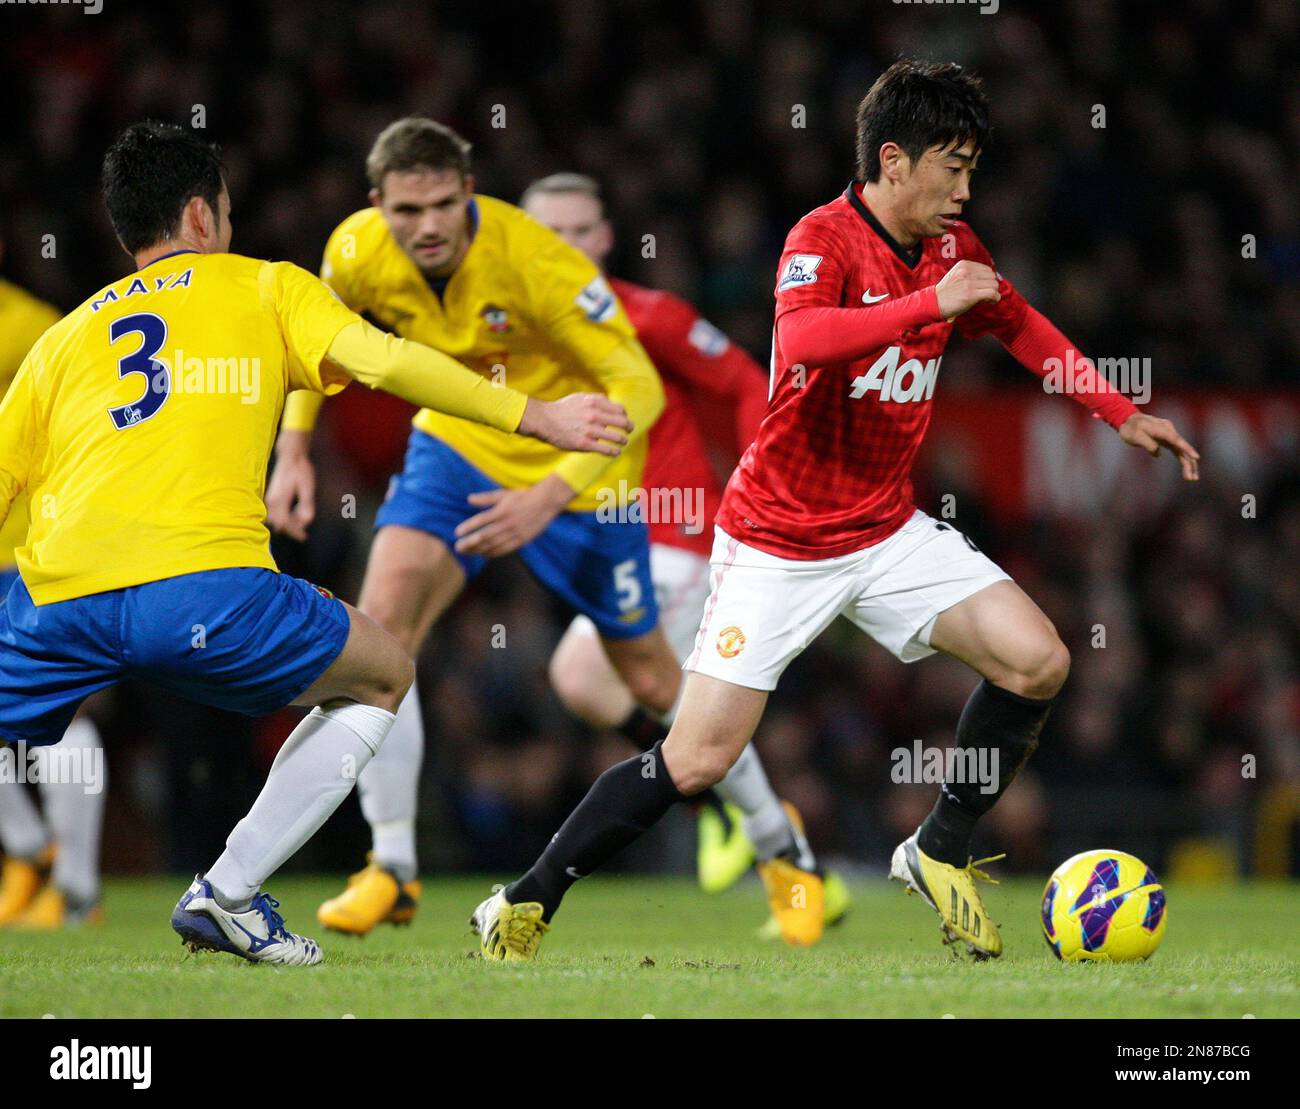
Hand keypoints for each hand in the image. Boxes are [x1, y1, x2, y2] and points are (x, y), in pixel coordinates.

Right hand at [265, 431, 316, 539]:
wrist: (290, 456)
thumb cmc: (301, 470)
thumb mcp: (308, 488)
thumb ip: (307, 506)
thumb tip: (305, 522)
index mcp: (279, 499)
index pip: (285, 523)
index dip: (294, 532)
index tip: (304, 537)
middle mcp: (271, 500)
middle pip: (279, 523)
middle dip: (290, 530)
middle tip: (303, 534)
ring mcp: (269, 498)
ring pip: (275, 519)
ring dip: (286, 524)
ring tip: (300, 526)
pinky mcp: (270, 496)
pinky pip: (274, 513)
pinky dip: (283, 518)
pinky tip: (294, 516)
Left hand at [453, 476, 573, 557]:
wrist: (546, 503)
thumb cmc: (523, 497)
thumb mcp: (504, 494)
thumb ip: (486, 498)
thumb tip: (469, 499)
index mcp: (501, 511)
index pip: (480, 521)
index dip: (468, 527)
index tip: (457, 532)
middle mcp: (507, 523)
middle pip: (484, 536)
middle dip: (469, 543)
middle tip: (458, 548)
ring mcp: (515, 533)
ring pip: (493, 545)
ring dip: (478, 550)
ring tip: (467, 552)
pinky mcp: (522, 540)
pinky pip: (505, 549)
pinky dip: (493, 553)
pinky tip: (483, 555)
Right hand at [518, 393, 630, 454]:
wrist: (544, 420)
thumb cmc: (562, 409)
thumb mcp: (579, 397)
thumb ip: (596, 399)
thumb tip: (610, 401)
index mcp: (595, 402)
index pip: (620, 410)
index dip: (624, 416)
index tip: (623, 421)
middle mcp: (594, 415)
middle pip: (623, 423)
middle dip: (629, 428)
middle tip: (629, 432)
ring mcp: (590, 430)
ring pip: (617, 438)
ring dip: (622, 441)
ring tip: (622, 443)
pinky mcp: (584, 444)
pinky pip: (606, 449)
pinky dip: (614, 452)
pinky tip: (615, 453)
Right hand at [935, 260, 1000, 320]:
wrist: (932, 303)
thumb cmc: (945, 294)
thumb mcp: (957, 277)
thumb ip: (971, 275)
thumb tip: (990, 281)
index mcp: (964, 265)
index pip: (987, 269)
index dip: (988, 280)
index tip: (984, 288)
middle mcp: (967, 271)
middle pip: (992, 276)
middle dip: (991, 286)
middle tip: (985, 295)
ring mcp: (969, 282)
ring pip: (994, 285)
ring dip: (993, 293)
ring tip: (986, 299)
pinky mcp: (970, 294)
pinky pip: (992, 293)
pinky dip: (995, 298)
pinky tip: (990, 302)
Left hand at [1118, 413, 1199, 480]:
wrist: (1128, 420)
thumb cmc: (1131, 428)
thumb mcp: (1136, 436)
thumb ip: (1148, 444)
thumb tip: (1158, 454)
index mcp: (1163, 429)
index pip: (1177, 441)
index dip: (1187, 449)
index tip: (1196, 458)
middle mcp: (1170, 431)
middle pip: (1183, 448)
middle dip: (1190, 463)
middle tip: (1193, 479)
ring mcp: (1170, 435)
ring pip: (1182, 451)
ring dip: (1188, 464)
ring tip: (1191, 478)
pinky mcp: (1168, 440)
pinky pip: (1178, 450)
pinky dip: (1183, 459)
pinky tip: (1187, 469)